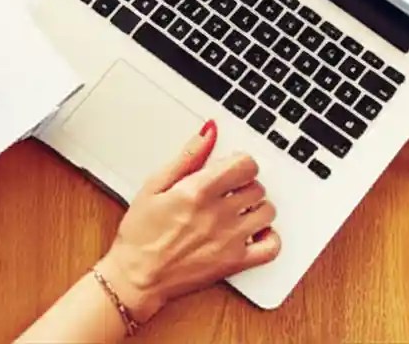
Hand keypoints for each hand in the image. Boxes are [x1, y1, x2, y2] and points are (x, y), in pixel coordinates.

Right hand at [94, 121, 279, 321]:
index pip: (245, 165)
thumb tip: (209, 132)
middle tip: (228, 190)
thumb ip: (187, 157)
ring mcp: (230, 240)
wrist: (137, 276)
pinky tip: (252, 233)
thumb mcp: (154, 185)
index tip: (230, 167)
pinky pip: (271, 247)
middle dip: (245, 184)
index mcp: (198, 191)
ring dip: (257, 207)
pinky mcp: (236, 263)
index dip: (240, 162)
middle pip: (257, 187)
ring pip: (267, 212)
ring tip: (238, 210)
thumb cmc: (140, 234)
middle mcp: (218, 215)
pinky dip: (269, 237)